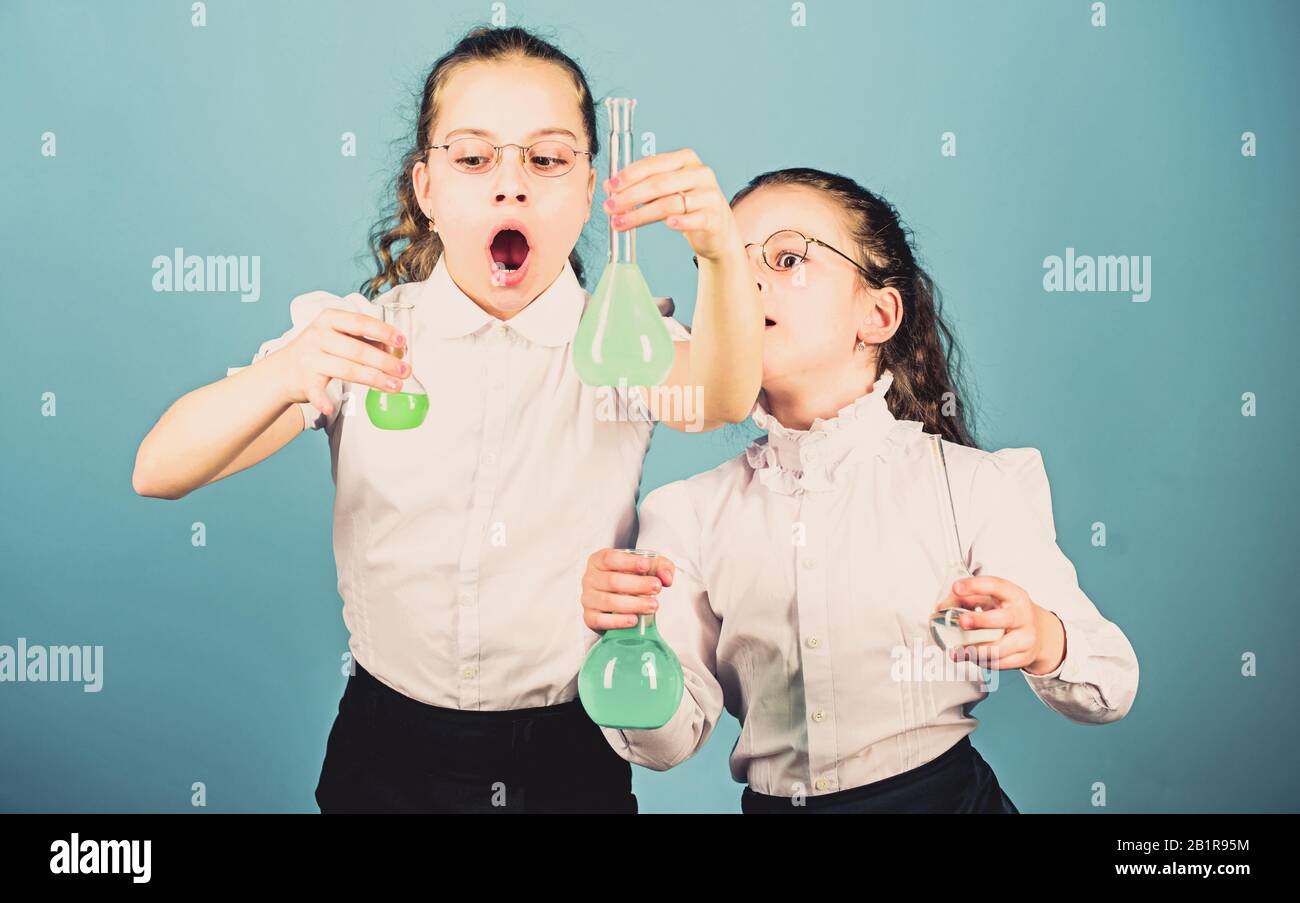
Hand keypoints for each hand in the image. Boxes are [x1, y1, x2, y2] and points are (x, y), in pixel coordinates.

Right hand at [268, 308, 409, 416]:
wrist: (283, 370)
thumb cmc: (319, 350)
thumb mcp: (340, 337)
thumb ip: (365, 341)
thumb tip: (395, 349)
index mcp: (329, 319)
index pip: (360, 322)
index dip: (383, 332)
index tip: (402, 342)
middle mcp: (318, 335)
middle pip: (357, 350)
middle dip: (385, 361)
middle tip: (405, 371)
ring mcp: (310, 357)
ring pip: (346, 369)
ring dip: (374, 379)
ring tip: (395, 386)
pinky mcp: (303, 380)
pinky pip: (315, 391)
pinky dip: (322, 401)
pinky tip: (331, 408)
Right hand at [581, 548, 676, 631]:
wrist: (615, 602)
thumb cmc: (628, 579)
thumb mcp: (645, 567)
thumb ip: (660, 567)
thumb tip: (666, 578)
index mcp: (599, 561)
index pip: (610, 558)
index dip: (628, 562)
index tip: (646, 565)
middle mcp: (590, 578)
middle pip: (612, 581)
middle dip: (638, 585)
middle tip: (656, 587)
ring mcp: (588, 599)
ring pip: (609, 601)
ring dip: (633, 604)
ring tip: (652, 605)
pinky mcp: (590, 617)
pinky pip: (601, 620)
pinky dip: (618, 621)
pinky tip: (634, 620)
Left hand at [602, 148, 742, 263]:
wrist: (717, 230)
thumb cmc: (688, 205)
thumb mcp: (665, 191)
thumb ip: (640, 185)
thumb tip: (609, 186)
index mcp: (685, 160)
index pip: (653, 164)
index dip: (629, 175)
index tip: (610, 187)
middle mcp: (699, 174)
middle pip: (658, 184)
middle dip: (630, 196)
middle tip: (610, 207)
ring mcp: (708, 195)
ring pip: (670, 203)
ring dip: (641, 215)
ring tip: (621, 223)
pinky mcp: (713, 217)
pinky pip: (694, 219)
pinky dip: (680, 222)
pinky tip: (667, 224)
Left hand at [933, 575, 1065, 672]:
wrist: (1039, 633)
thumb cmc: (1008, 613)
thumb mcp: (992, 600)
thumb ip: (966, 600)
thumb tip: (941, 609)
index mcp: (1014, 595)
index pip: (996, 586)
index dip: (975, 586)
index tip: (956, 588)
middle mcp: (1023, 616)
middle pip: (1003, 619)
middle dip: (981, 621)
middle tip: (962, 621)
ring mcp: (1026, 638)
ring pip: (1000, 648)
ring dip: (975, 651)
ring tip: (957, 651)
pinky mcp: (1024, 657)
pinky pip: (1000, 663)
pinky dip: (982, 661)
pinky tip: (971, 657)